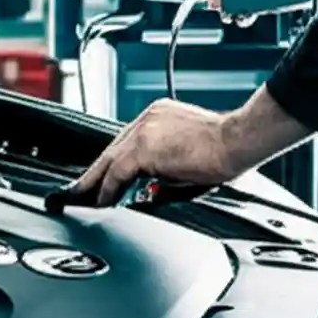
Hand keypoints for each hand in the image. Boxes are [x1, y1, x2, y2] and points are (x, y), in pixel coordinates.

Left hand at [68, 98, 248, 205]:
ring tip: (86, 199)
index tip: (105, 176)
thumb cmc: (225, 149)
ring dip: (96, 182)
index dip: (114, 162)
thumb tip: (151, 191)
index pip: (127, 142)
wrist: (236, 140)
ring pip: (110, 160)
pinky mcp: (143, 147)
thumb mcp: (188, 156)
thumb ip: (165, 168)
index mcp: (158, 116)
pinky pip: (117, 172)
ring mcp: (143, 131)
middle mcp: (147, 119)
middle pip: (113, 149)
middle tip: (81, 188)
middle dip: (96, 172)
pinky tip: (104, 202)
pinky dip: (108, 188)